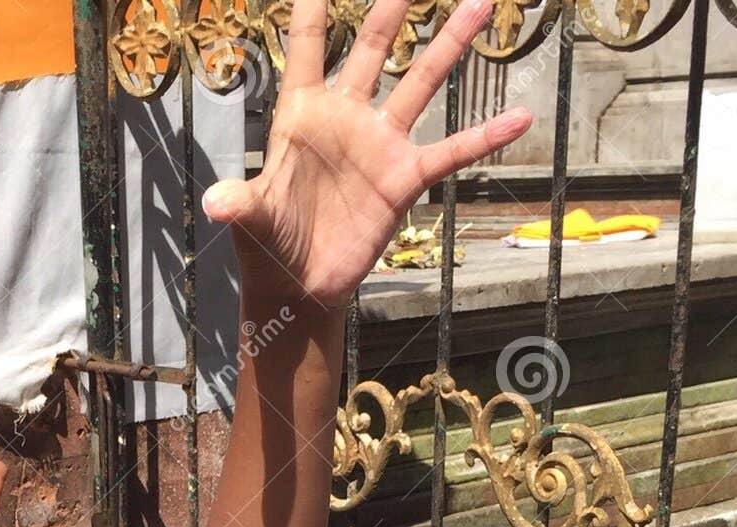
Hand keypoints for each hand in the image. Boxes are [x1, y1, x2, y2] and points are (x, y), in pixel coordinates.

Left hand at [204, 0, 529, 306]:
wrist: (298, 288)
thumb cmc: (267, 247)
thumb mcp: (251, 221)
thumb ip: (240, 203)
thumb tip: (216, 204)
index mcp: (299, 116)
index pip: (307, 47)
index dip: (314, 8)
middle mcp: (344, 119)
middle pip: (374, 47)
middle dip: (394, 6)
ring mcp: (378, 146)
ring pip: (420, 82)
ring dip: (450, 43)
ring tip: (479, 2)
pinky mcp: (403, 181)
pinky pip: (451, 153)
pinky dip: (485, 137)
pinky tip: (519, 116)